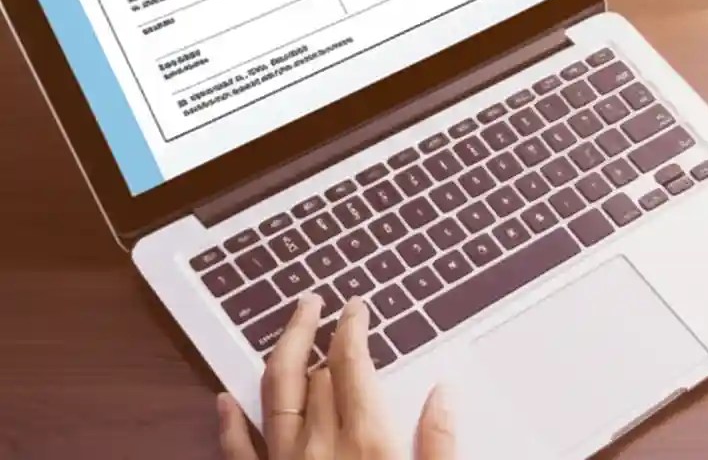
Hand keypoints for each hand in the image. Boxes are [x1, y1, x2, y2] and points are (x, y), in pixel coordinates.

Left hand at [216, 296, 454, 459]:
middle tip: (316, 303)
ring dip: (280, 355)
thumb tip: (443, 393)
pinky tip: (224, 400)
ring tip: (287, 328)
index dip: (352, 328)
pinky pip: (238, 450)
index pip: (352, 363)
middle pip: (313, 371)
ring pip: (274, 396)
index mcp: (368, 440)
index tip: (355, 307)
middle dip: (315, 331)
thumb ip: (439, 441)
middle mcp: (321, 445)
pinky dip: (229, 424)